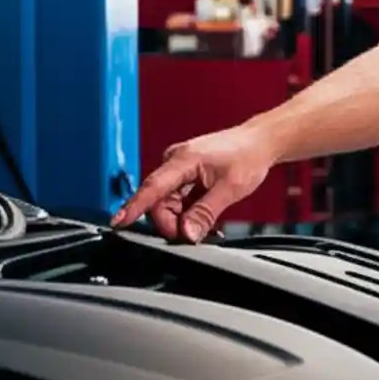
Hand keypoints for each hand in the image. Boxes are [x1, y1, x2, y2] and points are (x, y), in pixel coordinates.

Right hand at [111, 125, 276, 242]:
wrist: (260, 143)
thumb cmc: (248, 156)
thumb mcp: (230, 188)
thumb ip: (205, 213)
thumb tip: (187, 234)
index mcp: (184, 160)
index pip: (153, 187)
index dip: (134, 207)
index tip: (118, 222)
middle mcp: (176, 163)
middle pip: (159, 202)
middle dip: (172, 223)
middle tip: (193, 236)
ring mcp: (180, 170)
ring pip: (169, 204)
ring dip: (182, 219)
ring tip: (204, 226)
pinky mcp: (186, 177)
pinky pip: (178, 201)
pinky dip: (187, 214)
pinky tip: (201, 219)